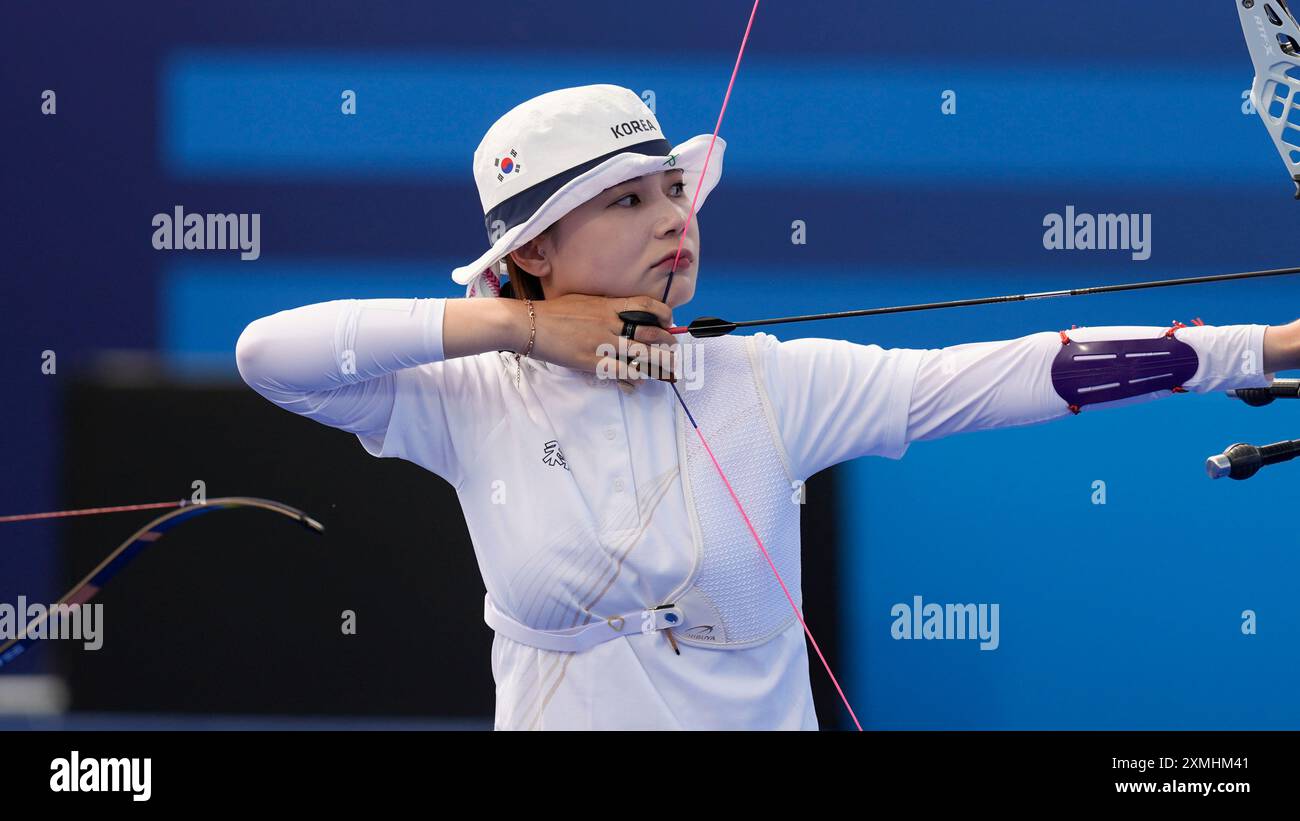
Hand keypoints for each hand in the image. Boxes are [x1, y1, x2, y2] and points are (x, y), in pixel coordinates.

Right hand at [524, 294, 678, 381]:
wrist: (530, 324)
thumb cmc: (554, 312)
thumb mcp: (585, 302)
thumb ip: (606, 307)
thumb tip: (622, 314)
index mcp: (608, 305)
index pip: (646, 306)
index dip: (663, 315)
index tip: (668, 322)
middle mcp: (609, 324)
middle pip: (650, 334)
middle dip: (667, 345)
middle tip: (672, 352)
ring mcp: (602, 344)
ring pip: (641, 356)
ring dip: (657, 365)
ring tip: (665, 372)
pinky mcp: (591, 362)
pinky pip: (620, 372)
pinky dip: (632, 380)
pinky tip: (636, 384)